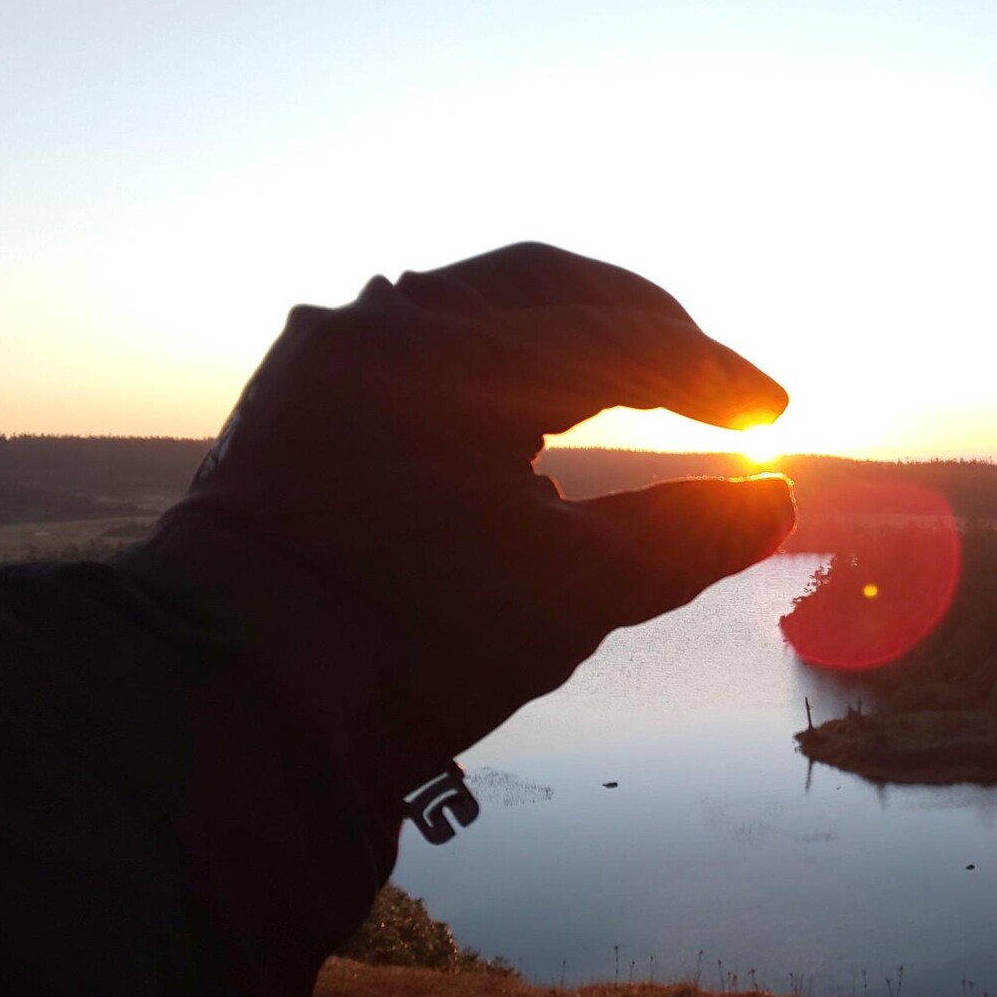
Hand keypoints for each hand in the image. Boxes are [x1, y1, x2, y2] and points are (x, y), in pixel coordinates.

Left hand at [126, 242, 793, 811]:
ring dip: (568, 337)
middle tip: (717, 383)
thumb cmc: (404, 650)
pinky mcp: (296, 399)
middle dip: (646, 330)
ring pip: (476, 305)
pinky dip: (495, 364)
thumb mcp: (571, 594)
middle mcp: (383, 327)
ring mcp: (328, 356)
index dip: (710, 375)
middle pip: (548, 287)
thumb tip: (773, 501)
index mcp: (455, 357)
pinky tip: (531, 417)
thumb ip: (683, 535)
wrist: (223, 709)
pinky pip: (417, 344)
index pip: (618, 340)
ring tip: (643, 387)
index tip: (773, 412)